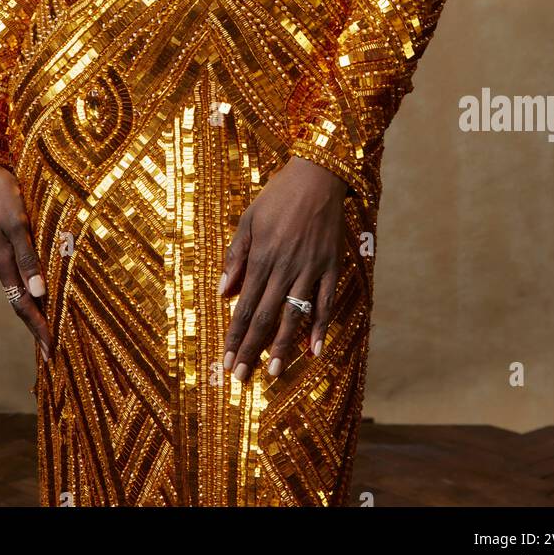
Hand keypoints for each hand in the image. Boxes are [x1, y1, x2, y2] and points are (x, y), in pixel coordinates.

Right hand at [0, 159, 53, 362]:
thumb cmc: (0, 192)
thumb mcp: (16, 223)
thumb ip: (27, 256)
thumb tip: (38, 294)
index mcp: (3, 263)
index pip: (23, 305)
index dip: (38, 328)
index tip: (52, 352)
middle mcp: (2, 262)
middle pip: (21, 301)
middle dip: (36, 325)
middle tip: (52, 349)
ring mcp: (3, 250)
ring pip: (21, 286)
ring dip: (36, 306)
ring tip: (50, 324)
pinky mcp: (7, 237)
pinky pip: (23, 269)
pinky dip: (34, 284)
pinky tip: (43, 284)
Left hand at [218, 155, 347, 381]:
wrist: (318, 176)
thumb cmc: (278, 196)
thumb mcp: (248, 219)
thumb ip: (235, 257)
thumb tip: (222, 292)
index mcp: (261, 257)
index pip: (244, 306)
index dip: (234, 335)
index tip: (225, 359)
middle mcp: (284, 268)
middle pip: (265, 317)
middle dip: (252, 350)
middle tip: (241, 378)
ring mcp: (310, 269)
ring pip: (293, 316)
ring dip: (283, 348)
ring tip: (274, 374)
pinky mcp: (331, 267)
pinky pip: (325, 303)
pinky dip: (320, 328)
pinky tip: (315, 351)